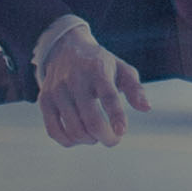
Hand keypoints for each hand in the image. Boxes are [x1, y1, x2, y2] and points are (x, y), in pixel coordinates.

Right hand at [34, 21, 148, 148]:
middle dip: (107, 137)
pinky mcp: (45, 100)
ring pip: (74, 129)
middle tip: (115, 139)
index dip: (116, 116)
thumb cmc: (101, 65)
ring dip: (90, 139)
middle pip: (91, 120)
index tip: (122, 132)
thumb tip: (147, 108)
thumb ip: (135, 89)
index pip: (108, 96)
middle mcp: (75, 79)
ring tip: (96, 135)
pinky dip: (69, 141)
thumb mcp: (122, 70)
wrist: (66, 49)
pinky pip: (54, 131)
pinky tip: (79, 137)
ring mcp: (57, 90)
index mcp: (98, 70)